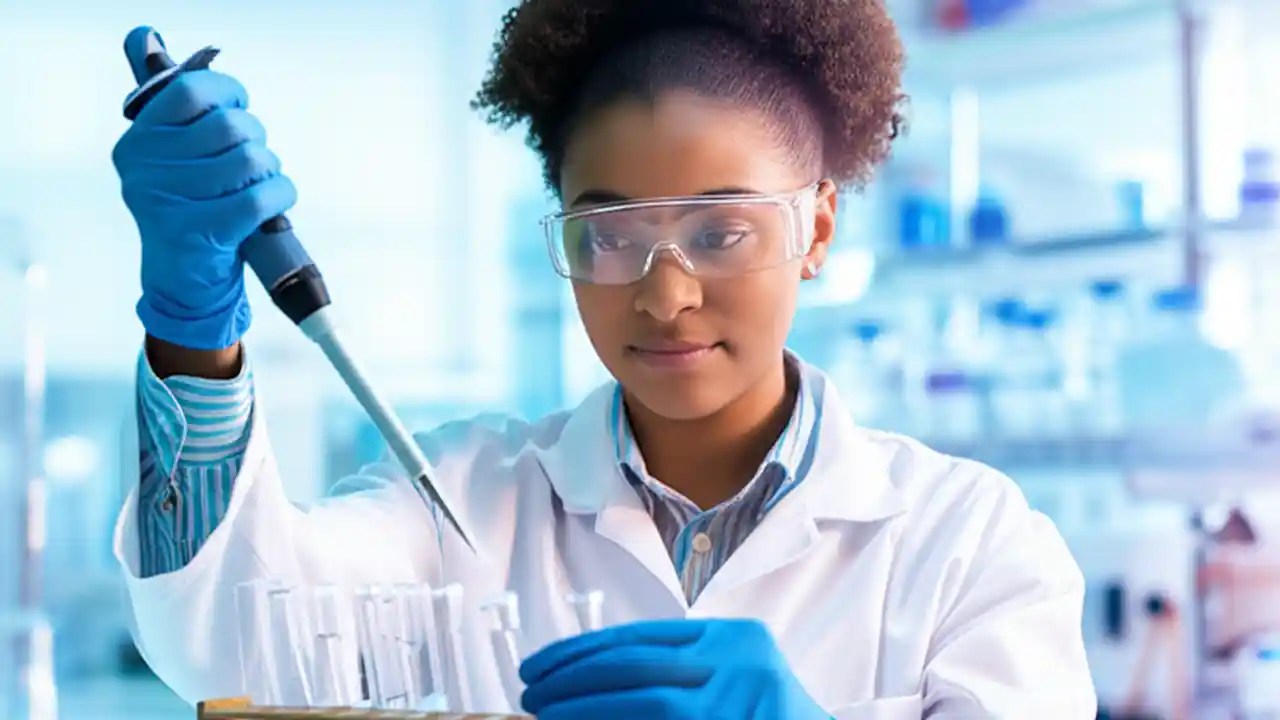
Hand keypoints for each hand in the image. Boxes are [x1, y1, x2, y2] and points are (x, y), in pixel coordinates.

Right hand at [113, 32, 295, 349]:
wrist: (185, 284)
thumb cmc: (192, 209)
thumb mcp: (172, 156)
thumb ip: (169, 100)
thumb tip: (142, 33)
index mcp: (138, 141)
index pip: (192, 89)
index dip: (230, 95)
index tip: (239, 110)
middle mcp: (145, 168)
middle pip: (231, 125)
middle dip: (256, 140)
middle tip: (250, 164)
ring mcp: (170, 202)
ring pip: (252, 159)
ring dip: (270, 171)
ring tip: (258, 187)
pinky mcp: (201, 232)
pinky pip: (263, 195)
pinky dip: (281, 195)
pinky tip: (273, 204)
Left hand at [519, 619, 829, 718]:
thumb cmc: (764, 713)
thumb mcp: (729, 676)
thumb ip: (675, 668)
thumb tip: (584, 679)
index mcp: (733, 636)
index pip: (641, 637)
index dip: (581, 650)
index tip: (540, 663)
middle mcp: (737, 664)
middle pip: (634, 664)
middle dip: (571, 677)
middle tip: (530, 690)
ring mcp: (733, 705)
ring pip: (641, 702)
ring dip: (583, 708)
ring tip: (543, 712)